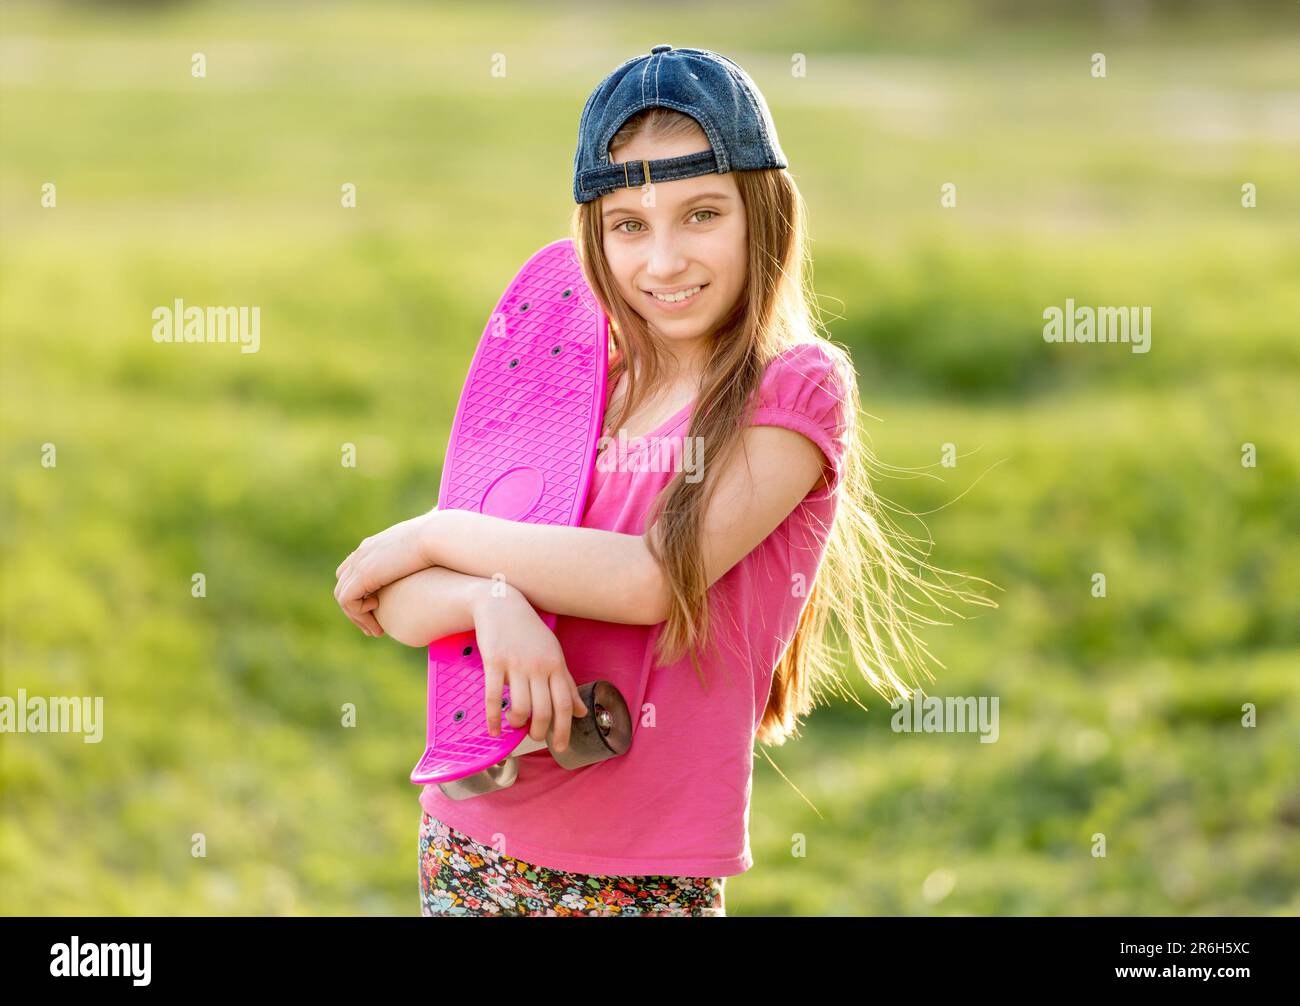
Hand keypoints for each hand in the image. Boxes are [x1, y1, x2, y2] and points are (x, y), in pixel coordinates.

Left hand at [335, 511, 436, 635]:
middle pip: (344, 582)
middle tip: (374, 626)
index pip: (354, 568)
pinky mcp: (362, 575)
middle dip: (356, 607)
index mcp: (377, 544)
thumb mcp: (431, 549)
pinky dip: (359, 615)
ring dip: (357, 617)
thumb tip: (440, 560)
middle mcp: (364, 552)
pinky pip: (347, 601)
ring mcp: (361, 563)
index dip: (363, 592)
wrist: (440, 538)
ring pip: (343, 595)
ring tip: (376, 631)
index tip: (380, 610)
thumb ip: (426, 556)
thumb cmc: (443, 544)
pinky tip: (378, 622)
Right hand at [470, 581, 587, 752]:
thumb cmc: (530, 632)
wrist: (501, 604)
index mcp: (556, 665)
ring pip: (520, 707)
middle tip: (534, 737)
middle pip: (544, 710)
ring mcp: (516, 664)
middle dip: (540, 731)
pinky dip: (493, 718)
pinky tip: (494, 729)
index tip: (560, 747)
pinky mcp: (494, 662)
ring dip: (518, 724)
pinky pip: (493, 697)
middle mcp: (538, 666)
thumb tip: (582, 712)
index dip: (564, 730)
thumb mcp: (553, 654)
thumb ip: (567, 684)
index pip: (565, 704)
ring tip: (515, 725)